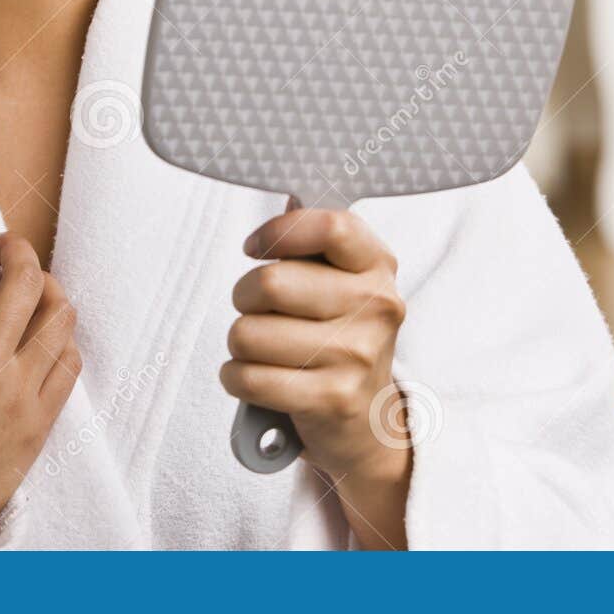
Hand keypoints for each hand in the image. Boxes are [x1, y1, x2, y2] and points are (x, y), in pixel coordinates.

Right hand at [0, 198, 80, 543]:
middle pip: (25, 279)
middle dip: (17, 249)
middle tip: (5, 246)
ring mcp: (21, 393)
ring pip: (61, 314)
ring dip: (48, 288)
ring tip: (32, 286)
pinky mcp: (43, 420)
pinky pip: (71, 361)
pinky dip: (62, 338)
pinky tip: (46, 334)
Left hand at [220, 203, 412, 547]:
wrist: (366, 419)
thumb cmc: (338, 335)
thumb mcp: (342, 281)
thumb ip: (315, 241)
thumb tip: (289, 193)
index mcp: (377, 264)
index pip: (329, 226)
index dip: (278, 233)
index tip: (255, 248)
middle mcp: (376, 306)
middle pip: (271, 283)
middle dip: (244, 296)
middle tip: (255, 308)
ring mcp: (357, 355)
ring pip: (249, 333)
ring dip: (239, 342)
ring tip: (260, 348)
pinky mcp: (332, 399)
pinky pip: (249, 378)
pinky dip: (236, 378)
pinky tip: (252, 377)